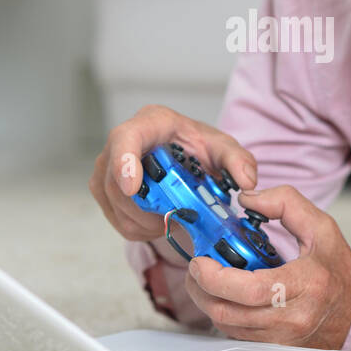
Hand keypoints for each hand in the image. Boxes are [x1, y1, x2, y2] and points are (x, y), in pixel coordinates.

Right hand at [88, 104, 257, 244]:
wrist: (183, 158)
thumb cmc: (199, 149)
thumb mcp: (224, 150)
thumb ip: (239, 161)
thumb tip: (247, 181)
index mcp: (152, 122)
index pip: (126, 138)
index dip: (124, 162)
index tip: (134, 188)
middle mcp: (121, 141)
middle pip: (118, 182)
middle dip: (150, 207)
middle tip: (179, 214)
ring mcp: (107, 166)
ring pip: (117, 205)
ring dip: (148, 221)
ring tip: (173, 214)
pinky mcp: (103, 189)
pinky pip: (117, 219)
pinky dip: (141, 228)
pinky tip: (160, 219)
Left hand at [183, 185, 350, 349]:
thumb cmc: (335, 269)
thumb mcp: (321, 226)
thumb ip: (285, 203)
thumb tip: (248, 199)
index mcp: (307, 283)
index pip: (251, 289)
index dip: (216, 277)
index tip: (201, 261)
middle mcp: (294, 317)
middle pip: (229, 312)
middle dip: (200, 289)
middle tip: (195, 268)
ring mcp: (284, 338)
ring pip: (227, 326)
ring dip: (207, 303)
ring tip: (205, 280)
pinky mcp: (275, 349)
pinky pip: (236, 336)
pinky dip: (224, 316)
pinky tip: (224, 298)